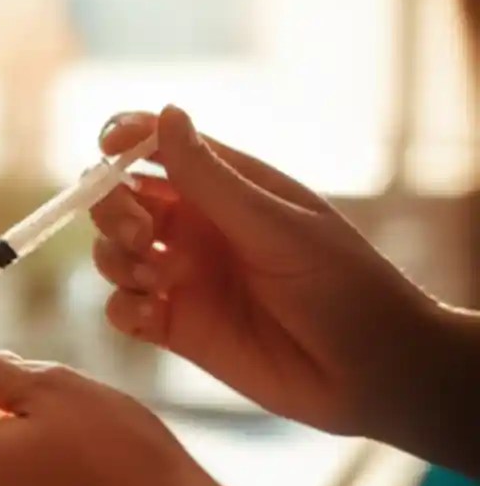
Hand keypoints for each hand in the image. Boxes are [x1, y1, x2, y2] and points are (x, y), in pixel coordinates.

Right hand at [91, 105, 447, 438]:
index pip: (157, 146)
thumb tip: (165, 114)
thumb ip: (211, 178)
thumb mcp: (276, 224)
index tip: (111, 147)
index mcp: (225, 187)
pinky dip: (123, 306)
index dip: (125, 138)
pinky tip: (152, 313)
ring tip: (156, 280)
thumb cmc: (343, 284)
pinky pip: (122, 308)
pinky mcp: (175, 327)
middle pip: (119, 199)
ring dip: (115, 258)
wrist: (373, 371)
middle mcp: (195, 227)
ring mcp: (182, 277)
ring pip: (112, 252)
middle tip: (140, 234)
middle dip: (111, 207)